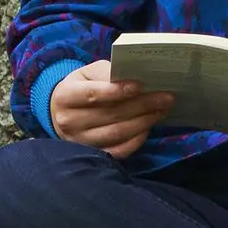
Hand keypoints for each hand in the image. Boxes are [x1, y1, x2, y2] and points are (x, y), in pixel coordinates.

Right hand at [49, 58, 173, 156]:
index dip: (117, 91)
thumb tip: (134, 79)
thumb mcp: (87, 73)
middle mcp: (70, 122)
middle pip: (110, 114)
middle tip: (166, 98)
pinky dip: (137, 139)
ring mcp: (81, 142)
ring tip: (162, 110)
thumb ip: (107, 73)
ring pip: (117, 133)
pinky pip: (120, 150)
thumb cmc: (80, 87)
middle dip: (141, 105)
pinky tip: (149, 126)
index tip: (140, 86)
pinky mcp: (93, 154)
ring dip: (144, 122)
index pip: (93, 94)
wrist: (62, 113)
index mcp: (65, 96)